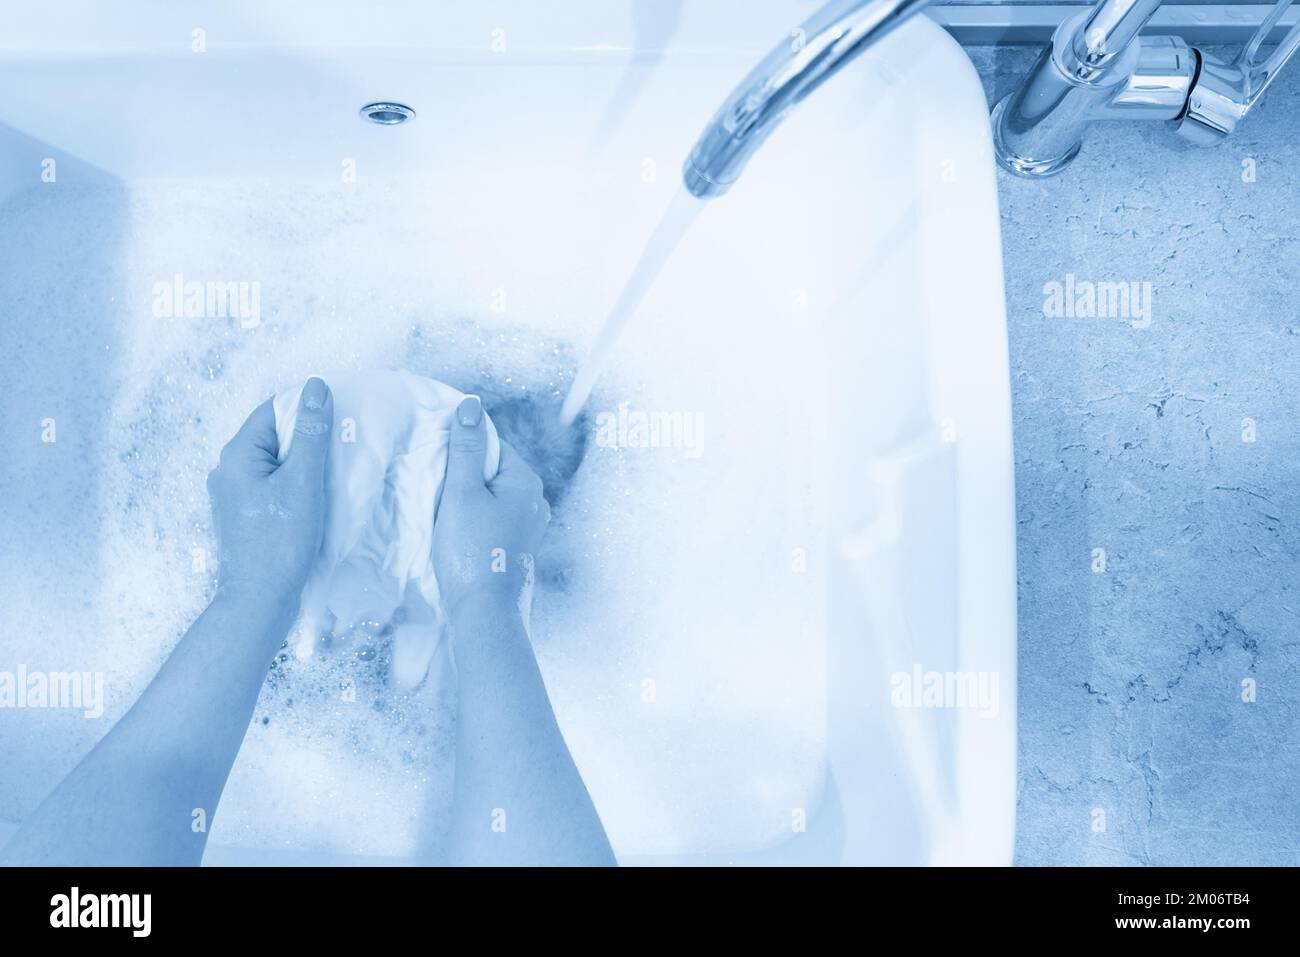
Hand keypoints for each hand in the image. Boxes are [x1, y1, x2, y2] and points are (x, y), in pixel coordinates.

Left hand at [207, 377, 332, 607]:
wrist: (260, 600)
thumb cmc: (281, 541)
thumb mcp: (302, 482)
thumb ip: (311, 433)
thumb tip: (317, 388)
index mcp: (237, 454)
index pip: (273, 410)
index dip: (307, 409)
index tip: (340, 417)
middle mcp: (228, 470)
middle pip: (274, 436)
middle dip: (308, 438)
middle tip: (342, 446)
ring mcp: (234, 494)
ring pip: (275, 463)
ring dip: (304, 463)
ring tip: (333, 473)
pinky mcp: (245, 515)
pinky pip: (273, 485)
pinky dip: (295, 485)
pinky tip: (317, 497)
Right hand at [434, 395, 550, 617]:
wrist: (482, 611)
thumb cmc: (471, 551)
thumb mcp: (462, 492)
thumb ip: (466, 448)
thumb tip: (470, 405)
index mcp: (526, 480)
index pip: (491, 445)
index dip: (462, 452)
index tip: (439, 468)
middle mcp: (536, 500)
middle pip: (493, 471)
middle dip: (465, 477)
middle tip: (440, 494)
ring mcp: (530, 525)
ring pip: (492, 496)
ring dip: (468, 501)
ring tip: (447, 516)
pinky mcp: (519, 546)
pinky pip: (495, 519)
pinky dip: (476, 521)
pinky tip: (459, 534)